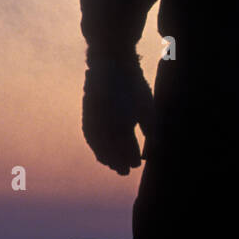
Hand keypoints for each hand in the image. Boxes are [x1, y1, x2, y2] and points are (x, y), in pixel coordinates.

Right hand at [82, 56, 154, 174]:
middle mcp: (106, 127)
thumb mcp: (147, 109)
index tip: (137, 165)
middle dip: (119, 163)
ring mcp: (95, 122)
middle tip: (125, 171)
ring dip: (106, 158)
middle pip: (112, 153)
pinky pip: (91, 139)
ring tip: (113, 165)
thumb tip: (150, 152)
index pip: (126, 151)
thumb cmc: (134, 87)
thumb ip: (150, 131)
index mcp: (123, 125)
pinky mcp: (87, 117)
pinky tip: (100, 154)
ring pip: (99, 148)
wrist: (111, 66)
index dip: (131, 160)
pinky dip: (96, 148)